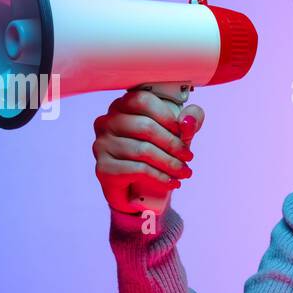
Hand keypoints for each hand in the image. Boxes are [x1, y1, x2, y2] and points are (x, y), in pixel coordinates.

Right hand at [93, 90, 204, 214]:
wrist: (138, 191)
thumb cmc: (157, 154)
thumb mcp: (178, 134)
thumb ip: (189, 120)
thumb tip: (189, 121)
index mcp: (123, 106)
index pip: (143, 100)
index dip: (166, 116)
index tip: (182, 132)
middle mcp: (107, 122)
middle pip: (145, 127)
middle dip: (173, 144)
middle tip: (188, 157)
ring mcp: (102, 144)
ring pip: (143, 150)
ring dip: (170, 163)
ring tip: (184, 172)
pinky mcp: (103, 168)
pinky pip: (137, 169)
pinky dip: (159, 176)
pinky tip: (170, 181)